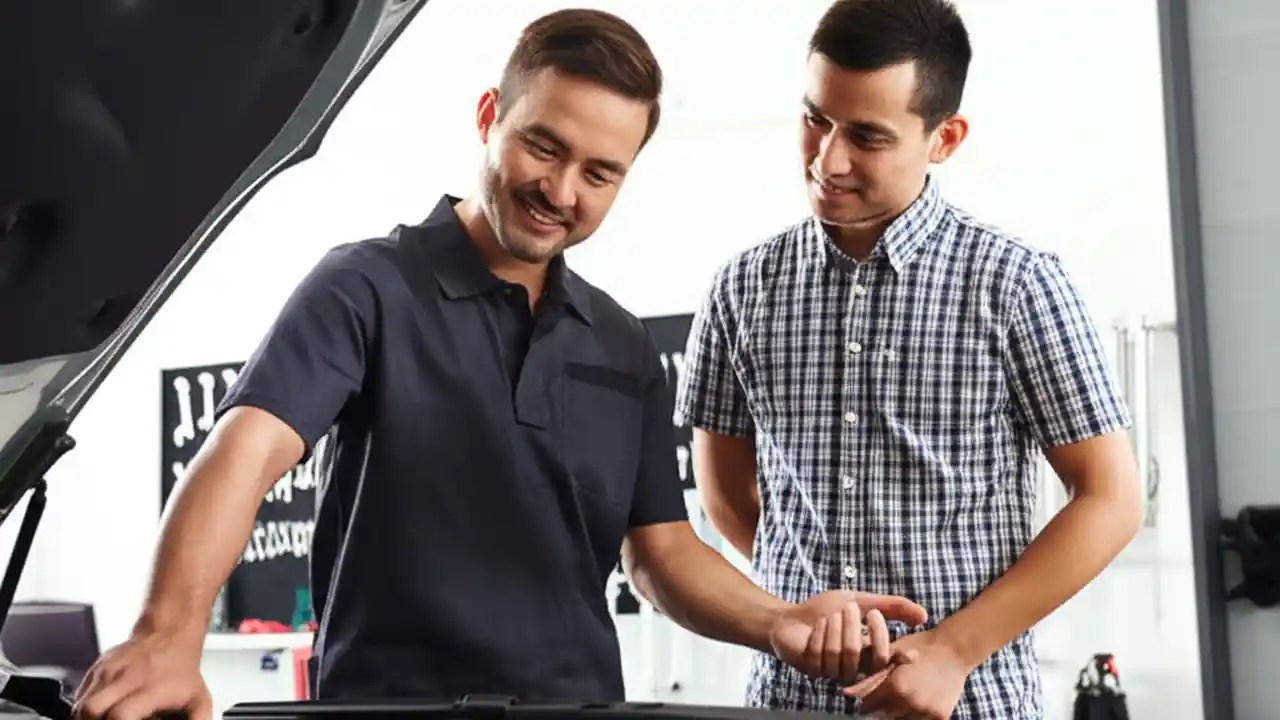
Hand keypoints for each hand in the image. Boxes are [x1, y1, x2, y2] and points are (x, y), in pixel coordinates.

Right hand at [73, 629, 211, 719]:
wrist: (169, 633)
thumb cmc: (181, 668)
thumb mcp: (198, 697)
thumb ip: (198, 719)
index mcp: (150, 687)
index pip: (121, 714)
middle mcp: (125, 678)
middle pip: (91, 709)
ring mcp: (108, 671)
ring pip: (81, 702)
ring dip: (87, 717)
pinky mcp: (97, 668)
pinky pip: (79, 693)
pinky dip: (84, 708)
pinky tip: (99, 713)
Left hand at [769, 590, 927, 684]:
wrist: (792, 615)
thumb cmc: (827, 609)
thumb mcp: (861, 601)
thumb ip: (892, 607)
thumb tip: (924, 615)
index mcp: (868, 654)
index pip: (884, 658)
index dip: (883, 640)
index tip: (875, 615)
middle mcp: (853, 667)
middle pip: (860, 653)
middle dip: (852, 626)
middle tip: (847, 608)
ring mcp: (832, 671)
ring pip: (840, 654)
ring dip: (834, 628)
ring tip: (830, 616)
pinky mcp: (813, 670)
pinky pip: (820, 654)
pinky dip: (818, 633)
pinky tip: (816, 626)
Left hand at [843, 628, 971, 719]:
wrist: (954, 649)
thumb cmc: (920, 646)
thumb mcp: (891, 655)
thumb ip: (870, 675)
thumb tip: (846, 693)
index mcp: (893, 687)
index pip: (868, 706)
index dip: (866, 702)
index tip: (866, 701)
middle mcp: (908, 702)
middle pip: (884, 716)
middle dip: (882, 708)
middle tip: (889, 696)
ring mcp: (925, 711)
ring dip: (898, 714)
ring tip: (904, 698)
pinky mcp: (940, 717)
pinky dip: (916, 717)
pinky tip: (918, 702)